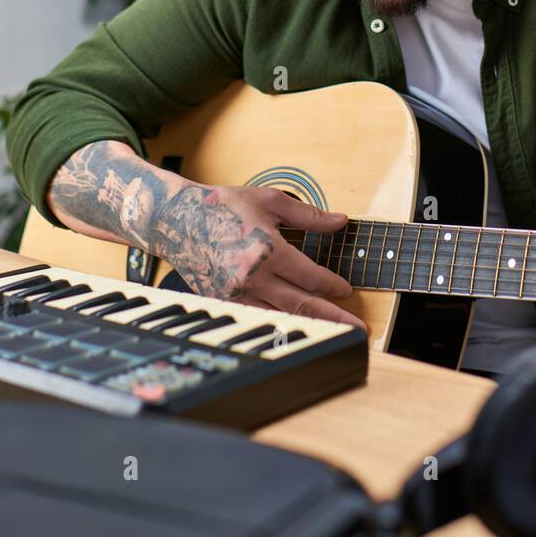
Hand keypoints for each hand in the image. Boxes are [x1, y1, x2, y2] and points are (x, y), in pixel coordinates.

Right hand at [151, 182, 368, 332]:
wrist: (178, 220)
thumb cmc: (224, 205)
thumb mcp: (270, 201)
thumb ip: (309, 216)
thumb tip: (341, 221)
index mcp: (267, 250)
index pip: (310, 276)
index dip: (333, 285)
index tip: (347, 290)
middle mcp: (252, 277)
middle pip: (301, 304)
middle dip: (333, 318)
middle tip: (357, 330)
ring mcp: (236, 294)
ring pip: (281, 317)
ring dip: (309, 327)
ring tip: (333, 335)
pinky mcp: (223, 302)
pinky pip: (258, 318)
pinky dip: (279, 324)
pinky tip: (295, 329)